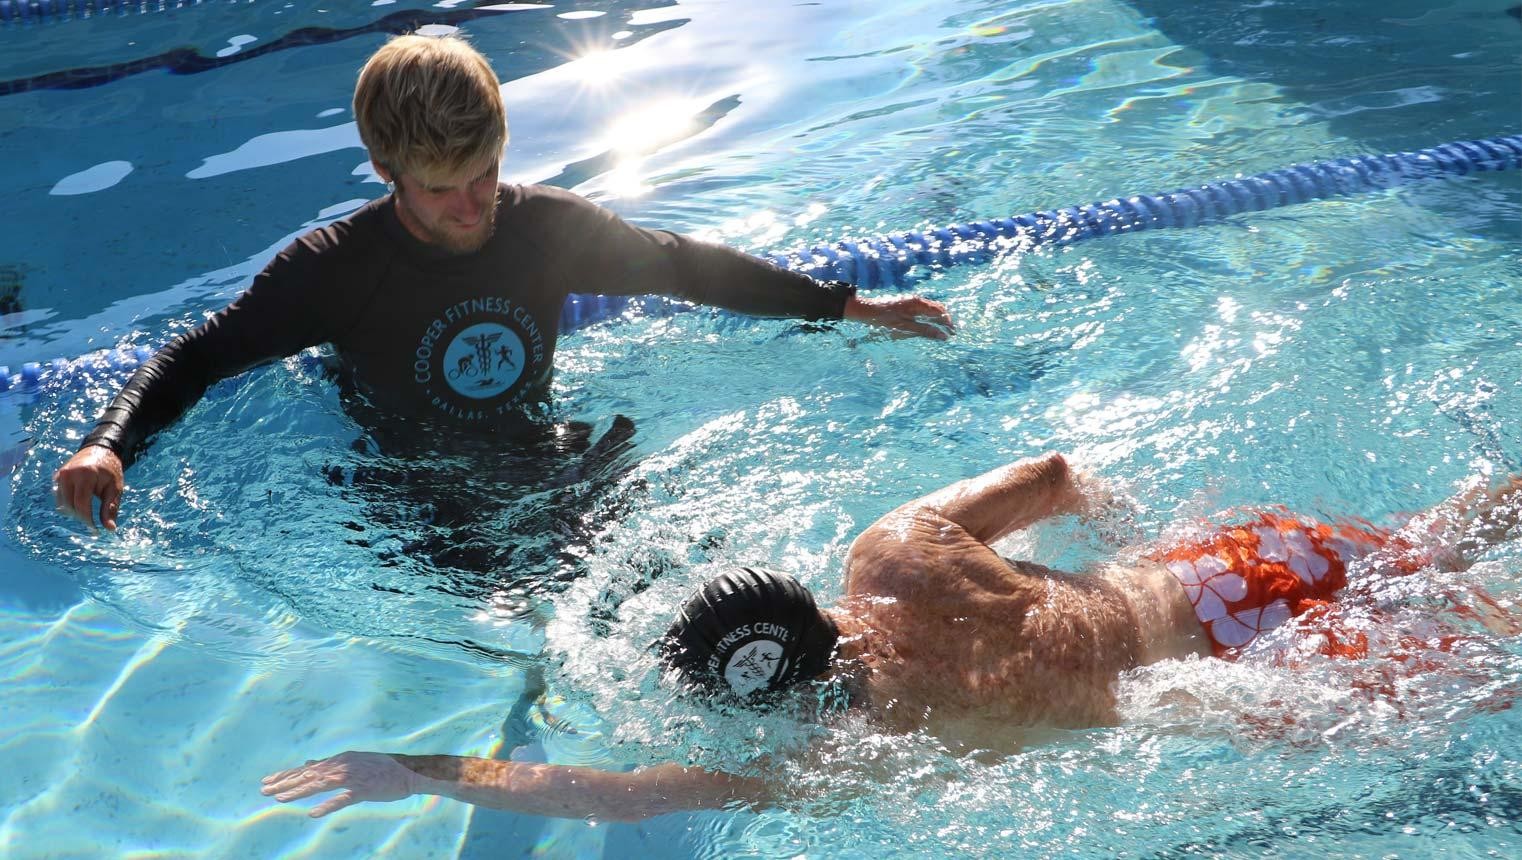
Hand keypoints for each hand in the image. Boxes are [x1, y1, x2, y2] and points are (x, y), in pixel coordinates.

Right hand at [53, 446, 124, 530]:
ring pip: (62, 504)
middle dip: (81, 517)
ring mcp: (60, 475)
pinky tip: (80, 504)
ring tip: (88, 512)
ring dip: (73, 512)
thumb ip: (110, 508)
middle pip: (69, 506)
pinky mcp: (57, 477)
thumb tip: (110, 529)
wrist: (100, 450)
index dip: (87, 520)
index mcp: (85, 475)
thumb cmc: (110, 471)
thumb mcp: (115, 488)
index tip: (95, 530)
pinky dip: (68, 505)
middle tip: (93, 522)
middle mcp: (69, 474)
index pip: (81, 504)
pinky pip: (59, 497)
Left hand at [261, 751, 420, 817]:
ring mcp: (353, 777)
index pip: (307, 768)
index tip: (267, 781)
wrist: (408, 771)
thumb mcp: (353, 761)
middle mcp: (342, 765)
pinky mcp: (364, 789)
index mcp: (339, 759)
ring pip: (320, 784)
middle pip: (309, 775)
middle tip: (263, 790)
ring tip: (280, 799)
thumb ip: (330, 764)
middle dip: (285, 782)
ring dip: (299, 792)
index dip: (286, 775)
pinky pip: (343, 799)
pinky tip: (314, 813)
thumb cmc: (381, 768)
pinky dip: (328, 805)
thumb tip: (309, 762)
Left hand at [843, 294, 954, 339]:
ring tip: (940, 332)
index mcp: (918, 304)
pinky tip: (927, 328)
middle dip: (944, 321)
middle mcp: (916, 300)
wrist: (866, 311)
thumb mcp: (906, 328)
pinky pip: (921, 311)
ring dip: (937, 320)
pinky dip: (928, 319)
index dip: (948, 322)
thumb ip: (925, 331)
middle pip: (937, 309)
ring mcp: (911, 302)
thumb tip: (943, 336)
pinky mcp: (905, 305)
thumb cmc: (884, 320)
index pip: (940, 311)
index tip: (953, 333)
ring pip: (930, 310)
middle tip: (949, 333)